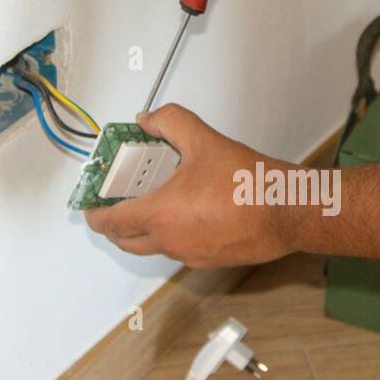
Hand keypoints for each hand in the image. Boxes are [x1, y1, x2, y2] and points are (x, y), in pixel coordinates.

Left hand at [84, 105, 298, 268]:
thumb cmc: (247, 182)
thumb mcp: (204, 140)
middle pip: (126, 242)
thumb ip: (171, 123)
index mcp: (159, 214)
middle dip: (116, 226)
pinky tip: (190, 213)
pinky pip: (180, 249)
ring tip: (156, 202)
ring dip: (146, 230)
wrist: (286, 211)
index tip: (92, 206)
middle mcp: (169, 241)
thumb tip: (150, 119)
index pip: (111, 222)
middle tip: (119, 204)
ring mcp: (189, 254)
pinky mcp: (209, 260)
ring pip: (154, 247)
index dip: (95, 214)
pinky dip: (173, 234)